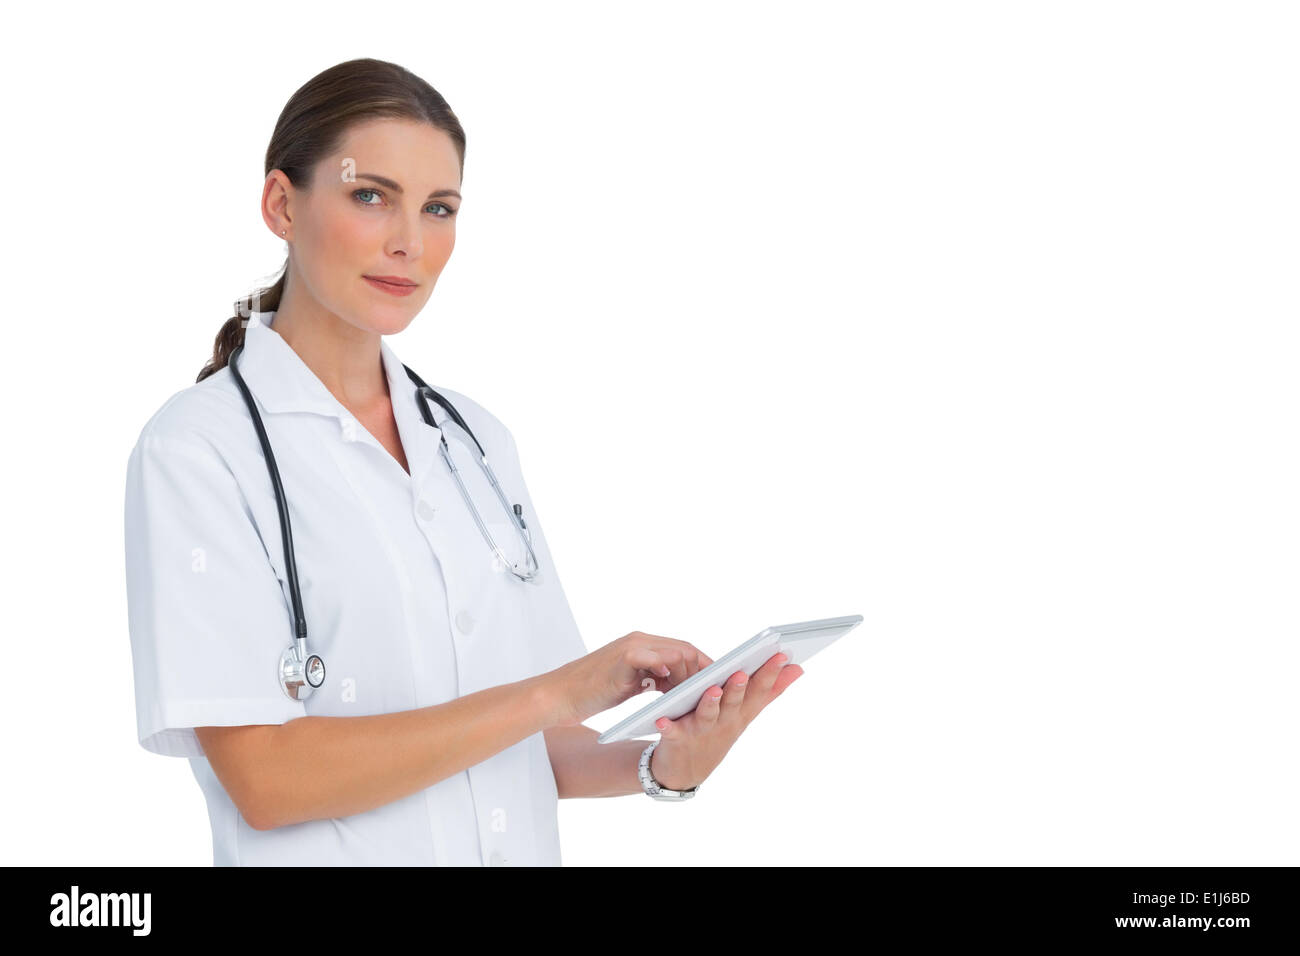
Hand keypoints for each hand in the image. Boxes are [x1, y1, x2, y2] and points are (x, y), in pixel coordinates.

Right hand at [546, 631, 714, 726]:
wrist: (561, 695)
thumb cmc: (594, 692)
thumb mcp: (632, 684)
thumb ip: (654, 679)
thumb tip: (680, 687)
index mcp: (643, 645)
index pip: (684, 649)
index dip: (703, 665)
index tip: (716, 683)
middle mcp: (640, 641)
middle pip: (686, 649)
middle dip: (701, 672)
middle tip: (707, 693)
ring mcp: (632, 648)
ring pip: (676, 653)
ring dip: (689, 676)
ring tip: (691, 697)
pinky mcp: (622, 659)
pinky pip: (654, 660)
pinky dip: (668, 672)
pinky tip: (671, 690)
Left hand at [645, 651, 803, 790]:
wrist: (687, 771)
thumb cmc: (719, 733)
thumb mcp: (747, 713)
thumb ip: (771, 690)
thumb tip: (798, 667)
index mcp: (741, 711)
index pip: (759, 690)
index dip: (771, 673)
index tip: (782, 654)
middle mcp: (724, 721)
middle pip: (734, 703)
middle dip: (739, 688)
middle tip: (742, 672)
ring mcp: (701, 731)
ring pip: (707, 715)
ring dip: (710, 704)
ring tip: (712, 691)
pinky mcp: (678, 739)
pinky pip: (672, 732)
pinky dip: (668, 726)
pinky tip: (662, 720)